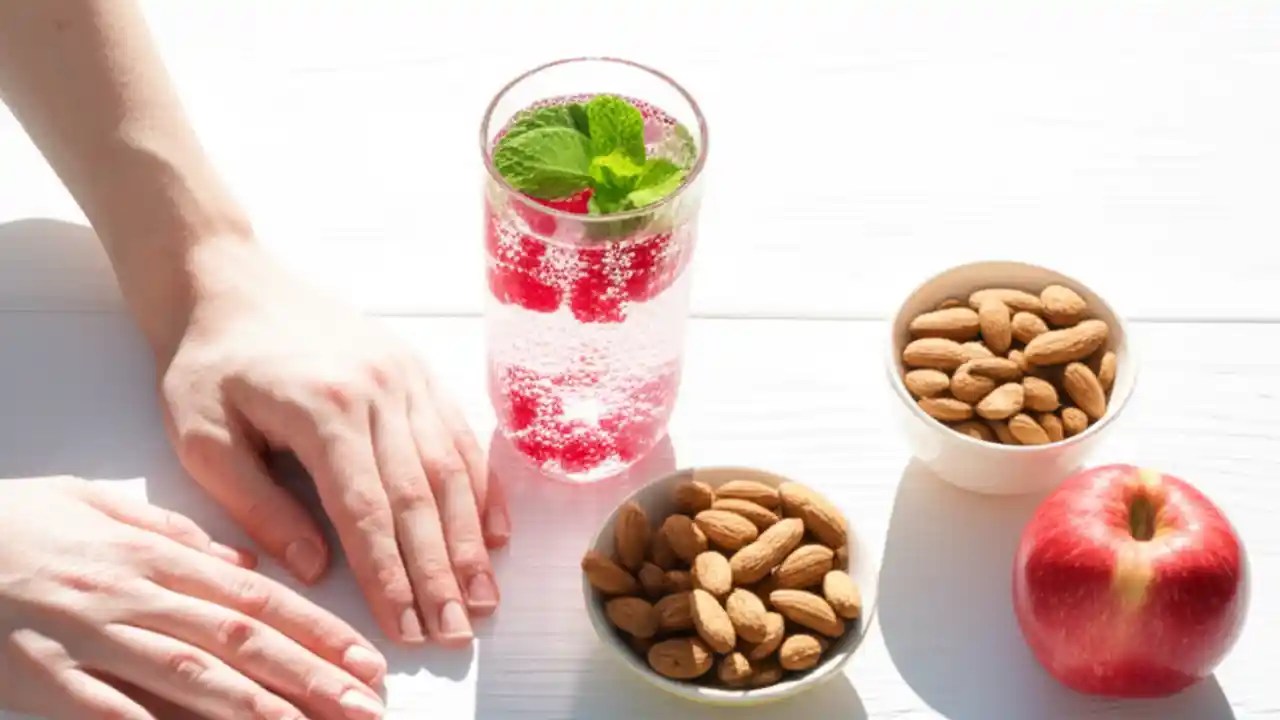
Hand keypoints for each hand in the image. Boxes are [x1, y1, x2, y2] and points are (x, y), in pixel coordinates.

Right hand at [0, 477, 386, 719]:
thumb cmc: (17, 524)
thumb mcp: (98, 503)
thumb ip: (177, 536)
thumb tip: (245, 566)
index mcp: (153, 554)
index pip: (256, 599)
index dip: (317, 631)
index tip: (364, 659)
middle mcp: (133, 595)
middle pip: (241, 642)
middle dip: (312, 677)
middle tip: (366, 704)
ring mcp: (90, 639)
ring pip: (193, 679)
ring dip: (263, 710)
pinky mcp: (45, 678)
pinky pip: (115, 713)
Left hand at [157, 240, 509, 646]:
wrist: (231, 283)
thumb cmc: (209, 364)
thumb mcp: (202, 438)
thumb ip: (257, 504)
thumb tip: (315, 566)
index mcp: (322, 408)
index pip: (366, 508)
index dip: (390, 573)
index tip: (406, 626)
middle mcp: (378, 391)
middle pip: (419, 495)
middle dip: (440, 570)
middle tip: (455, 629)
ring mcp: (405, 378)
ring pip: (450, 468)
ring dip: (469, 538)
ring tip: (481, 595)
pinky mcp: (417, 372)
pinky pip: (459, 435)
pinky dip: (481, 487)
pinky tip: (493, 532)